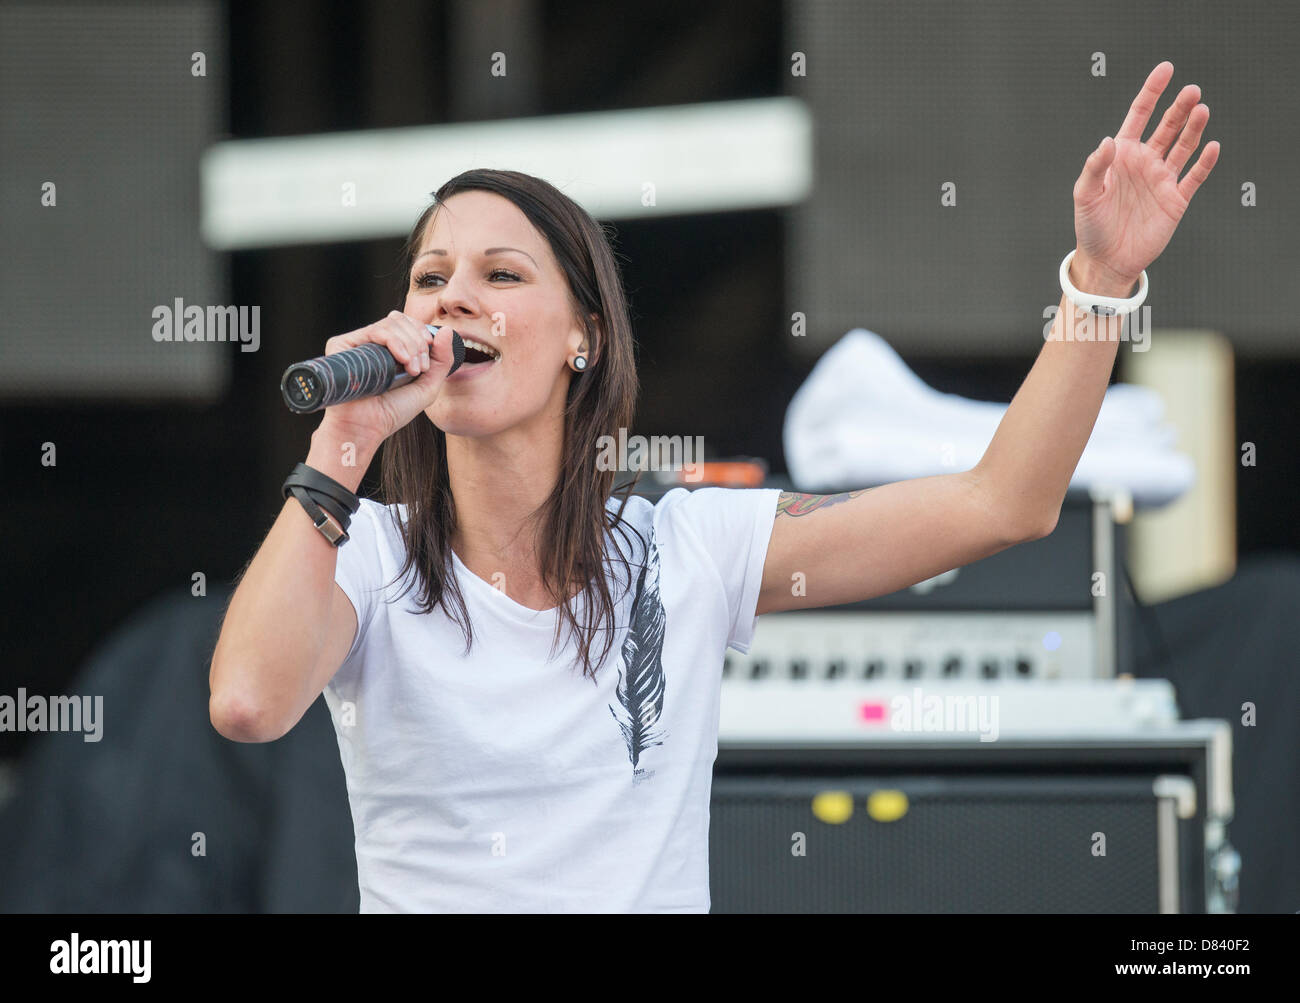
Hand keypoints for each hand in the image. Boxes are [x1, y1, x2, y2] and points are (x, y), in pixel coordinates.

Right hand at [316, 311, 457, 445]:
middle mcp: (372, 343)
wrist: (367, 428)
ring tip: (411, 370)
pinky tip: (401, 360)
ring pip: (390, 323)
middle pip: (400, 320)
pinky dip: (394, 342)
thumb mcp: (427, 386)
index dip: (422, 334)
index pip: (407, 324)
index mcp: (388, 348)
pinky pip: (374, 330)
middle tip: (420, 368)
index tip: (427, 360)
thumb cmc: (393, 411)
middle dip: (418, 341)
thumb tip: (445, 329)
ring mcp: (357, 342)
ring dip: (410, 345)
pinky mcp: (342, 344)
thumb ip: (442, 360)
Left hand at [1072, 61, 1219, 288]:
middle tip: (1192, 91)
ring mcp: (1162, 179)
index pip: (1139, 115)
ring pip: (1183, 146)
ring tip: (1202, 109)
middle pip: (1167, 126)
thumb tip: (1108, 141)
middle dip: (1179, 107)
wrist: (1106, 260)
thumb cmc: (1090, 226)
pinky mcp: (1175, 199)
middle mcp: (1145, 162)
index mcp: (1122, 155)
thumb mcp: (1084, 195)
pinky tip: (1212, 146)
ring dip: (1193, 128)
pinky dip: (1205, 162)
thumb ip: (1094, 167)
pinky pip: (1194, 176)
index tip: (1166, 69)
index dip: (1152, 91)